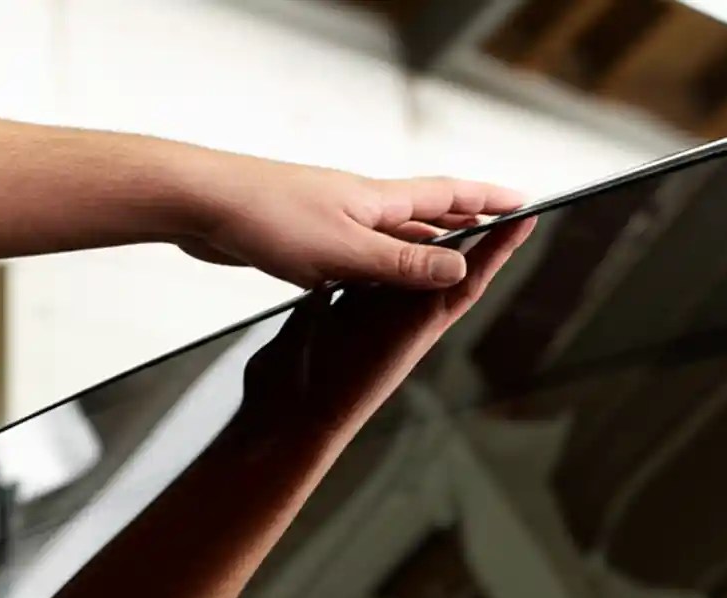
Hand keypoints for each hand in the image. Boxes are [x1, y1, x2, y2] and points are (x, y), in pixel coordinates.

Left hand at [180, 155, 524, 288]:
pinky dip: (380, 258)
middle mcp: (361, 204)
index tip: (524, 203)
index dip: (489, 201)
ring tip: (451, 252)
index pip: (450, 195)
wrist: (202, 204)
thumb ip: (402, 263)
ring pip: (392, 231)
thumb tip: (460, 269)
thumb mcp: (345, 251)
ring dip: (423, 241)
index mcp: (378, 201)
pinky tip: (374, 273)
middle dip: (465, 220)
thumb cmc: (268, 218)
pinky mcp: (306, 235)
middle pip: (426, 210)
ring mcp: (334, 217)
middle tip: (498, 226)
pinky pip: (359, 247)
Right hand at [233, 217, 536, 444]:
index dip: (498, 249)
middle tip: (486, 204)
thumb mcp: (394, 337)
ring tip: (432, 211)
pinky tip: (367, 234)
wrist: (294, 416)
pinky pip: (363, 275)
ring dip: (418, 241)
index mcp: (421, 322)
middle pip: (441, 268)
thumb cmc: (343, 386)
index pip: (470, 278)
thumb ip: (422, 301)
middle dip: (465, 236)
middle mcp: (402, 317)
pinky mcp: (338, 313)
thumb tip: (453, 266)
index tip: (526, 220)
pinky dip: (372, 253)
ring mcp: (370, 315)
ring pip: (402, 268)